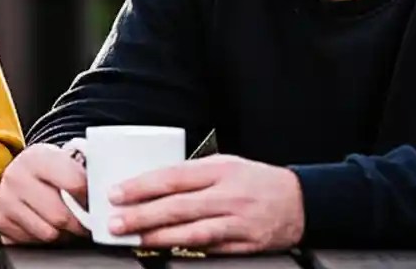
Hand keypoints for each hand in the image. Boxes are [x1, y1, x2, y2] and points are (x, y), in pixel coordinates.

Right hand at [0, 143, 88, 244]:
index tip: (98, 205)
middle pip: (61, 216)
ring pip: (47, 233)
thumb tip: (104, 199)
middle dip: (79, 225)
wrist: (23, 169)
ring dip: (62, 234)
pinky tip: (46, 224)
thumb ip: (85, 175)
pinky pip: (31, 242)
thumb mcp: (66, 161)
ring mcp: (4, 199)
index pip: (75, 184)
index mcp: (37, 157)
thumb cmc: (52, 168)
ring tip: (66, 223)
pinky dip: (42, 238)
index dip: (91, 199)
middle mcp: (16, 176)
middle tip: (86, 223)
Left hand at [108, 154, 303, 253]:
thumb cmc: (256, 181)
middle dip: (142, 215)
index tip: (117, 192)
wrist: (300, 202)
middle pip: (178, 206)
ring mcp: (237, 222)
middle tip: (115, 221)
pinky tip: (165, 251)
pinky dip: (185, 250)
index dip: (142, 185)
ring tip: (134, 240)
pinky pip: (210, 249)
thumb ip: (194, 173)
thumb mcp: (227, 164)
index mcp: (220, 169)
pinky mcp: (245, 245)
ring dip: (159, 237)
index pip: (174, 176)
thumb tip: (152, 182)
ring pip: (192, 231)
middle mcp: (228, 195)